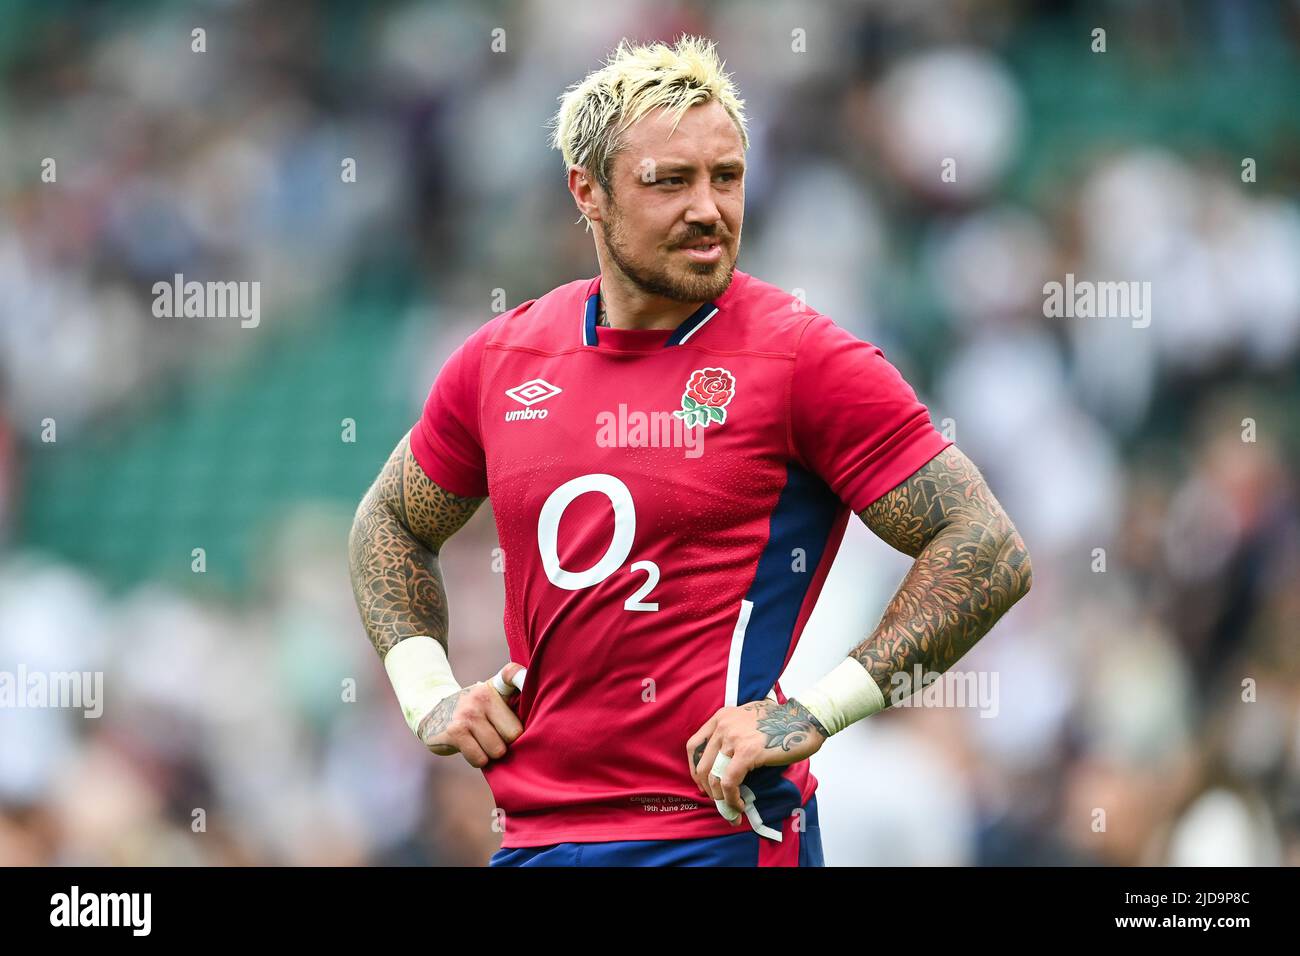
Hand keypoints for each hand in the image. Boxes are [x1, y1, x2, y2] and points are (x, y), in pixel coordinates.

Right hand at [417, 662, 524, 767]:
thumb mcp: (494, 697)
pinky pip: (479, 759)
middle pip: (514, 734)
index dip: (524, 692)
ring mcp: (467, 714)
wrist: (432, 711)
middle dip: (507, 742)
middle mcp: (482, 697)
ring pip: (497, 750)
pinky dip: (478, 760)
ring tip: (482, 742)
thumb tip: (544, 719)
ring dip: (491, 754)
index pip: (515, 681)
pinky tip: (471, 748)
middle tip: (494, 736)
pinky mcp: (454, 732)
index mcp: (496, 688)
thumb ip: (517, 699)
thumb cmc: (475, 710)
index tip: (530, 697)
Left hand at [685, 698, 827, 817]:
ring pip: (714, 776)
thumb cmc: (782, 722)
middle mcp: (723, 726)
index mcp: (721, 717)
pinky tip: (740, 805)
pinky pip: (729, 782)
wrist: (805, 720)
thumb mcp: (749, 718)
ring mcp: (734, 738)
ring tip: (731, 810)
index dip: (695, 769)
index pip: (693, 745)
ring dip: (720, 799)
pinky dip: (732, 799)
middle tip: (719, 802)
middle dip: (708, 790)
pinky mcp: (747, 752)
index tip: (703, 783)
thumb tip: (728, 759)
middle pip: (702, 764)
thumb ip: (735, 732)